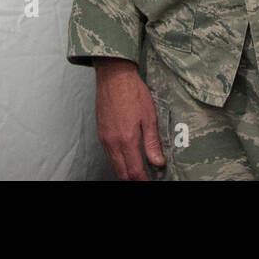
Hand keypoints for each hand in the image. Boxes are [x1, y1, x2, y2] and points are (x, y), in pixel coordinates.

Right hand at [94, 57, 164, 180]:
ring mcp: (104, 137)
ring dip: (124, 171)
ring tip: (136, 172)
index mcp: (127, 140)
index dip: (142, 181)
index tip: (149, 182)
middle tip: (143, 179)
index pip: (134, 171)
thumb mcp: (149, 117)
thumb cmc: (133, 92)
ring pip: (113, 164)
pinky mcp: (100, 132)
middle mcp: (113, 142)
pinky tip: (125, 158)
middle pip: (121, 172)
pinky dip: (117, 161)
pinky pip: (108, 154)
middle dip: (132, 180)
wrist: (114, 76)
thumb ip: (152, 143)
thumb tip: (158, 163)